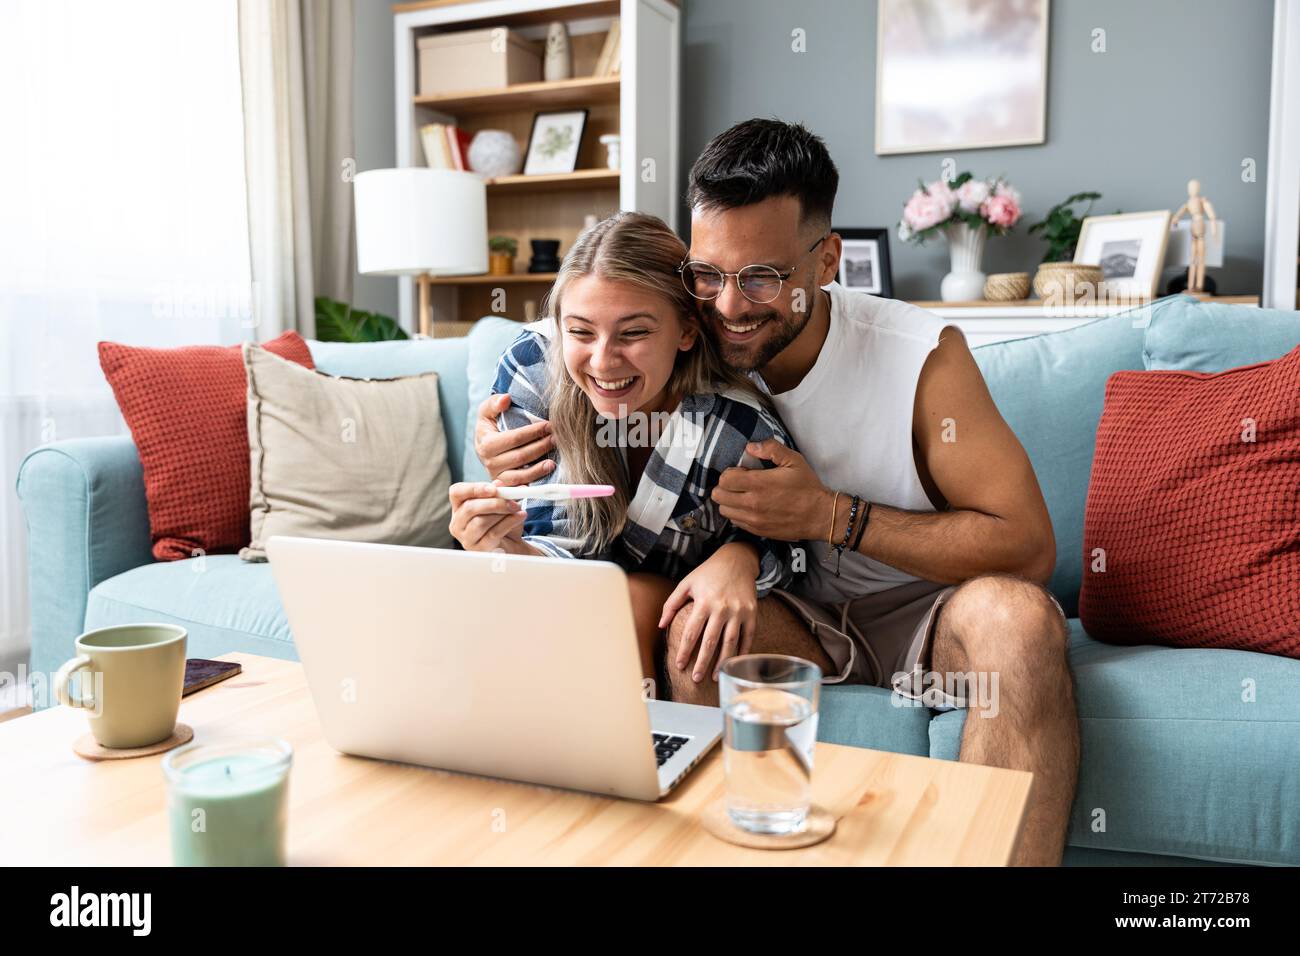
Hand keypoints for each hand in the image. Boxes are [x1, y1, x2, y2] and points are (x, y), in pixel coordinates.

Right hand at [448, 481, 526, 551]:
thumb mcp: (501, 503)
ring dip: (502, 513)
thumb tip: (499, 484)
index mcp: (459, 507)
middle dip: (494, 502)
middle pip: (470, 508)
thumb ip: (499, 492)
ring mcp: (466, 538)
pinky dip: (509, 523)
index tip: (494, 488)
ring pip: (480, 522)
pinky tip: (520, 516)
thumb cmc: (501, 521)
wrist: (512, 544)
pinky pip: (493, 534)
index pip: (456, 492)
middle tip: (512, 499)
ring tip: (517, 509)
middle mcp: (457, 523)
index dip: (473, 488)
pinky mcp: (479, 549)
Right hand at [474, 393, 555, 484]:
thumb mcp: (487, 411)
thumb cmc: (489, 426)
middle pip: (520, 456)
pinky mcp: (504, 486)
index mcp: (485, 444)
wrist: (483, 446)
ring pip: (521, 475)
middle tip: (556, 439)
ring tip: (553, 460)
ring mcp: (497, 476)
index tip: (549, 425)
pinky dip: (533, 481)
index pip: (514, 438)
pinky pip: (520, 486)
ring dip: (539, 468)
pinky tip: (545, 473)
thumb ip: (494, 403)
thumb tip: (506, 399)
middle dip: (541, 447)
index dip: (533, 432)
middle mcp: (489, 462)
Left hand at [658, 542, 760, 682]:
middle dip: (702, 662)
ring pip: (730, 642)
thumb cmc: (708, 572)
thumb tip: (660, 626)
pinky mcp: (752, 612)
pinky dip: (742, 651)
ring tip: (715, 677)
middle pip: (711, 641)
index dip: (685, 651)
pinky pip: (748, 636)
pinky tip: (734, 663)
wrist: (737, 559)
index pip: (692, 632)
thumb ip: (671, 604)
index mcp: (704, 601)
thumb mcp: (686, 583)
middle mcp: (722, 608)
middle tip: (695, 679)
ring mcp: (739, 611)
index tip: (680, 666)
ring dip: (722, 662)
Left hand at [710, 439, 831, 541]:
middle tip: (738, 483)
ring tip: (743, 495)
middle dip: (725, 487)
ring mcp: (753, 519)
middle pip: (718, 496)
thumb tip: (750, 447)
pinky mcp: (757, 530)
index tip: (741, 472)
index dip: (730, 473)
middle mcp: (752, 504)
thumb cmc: (807, 487)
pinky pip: (735, 521)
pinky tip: (750, 507)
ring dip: (729, 501)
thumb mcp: (794, 460)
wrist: (820, 516)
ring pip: (724, 510)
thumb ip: (771, 449)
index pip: (724, 480)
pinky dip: (738, 513)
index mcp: (759, 484)